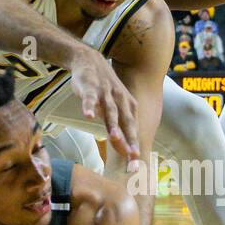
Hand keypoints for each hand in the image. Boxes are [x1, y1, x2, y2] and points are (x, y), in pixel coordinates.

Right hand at [67, 46, 139, 169]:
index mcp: (128, 106)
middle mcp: (120, 100)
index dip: (134, 147)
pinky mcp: (90, 87)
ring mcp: (105, 93)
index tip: (136, 164)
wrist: (90, 60)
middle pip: (126, 123)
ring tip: (114, 138)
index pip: (133, 130)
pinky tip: (88, 116)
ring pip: (110, 111)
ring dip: (112, 125)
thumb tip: (124, 149)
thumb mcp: (117, 105)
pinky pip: (90, 98)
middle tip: (133, 156)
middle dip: (130, 140)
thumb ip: (120, 125)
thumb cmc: (104, 89)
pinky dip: (89, 106)